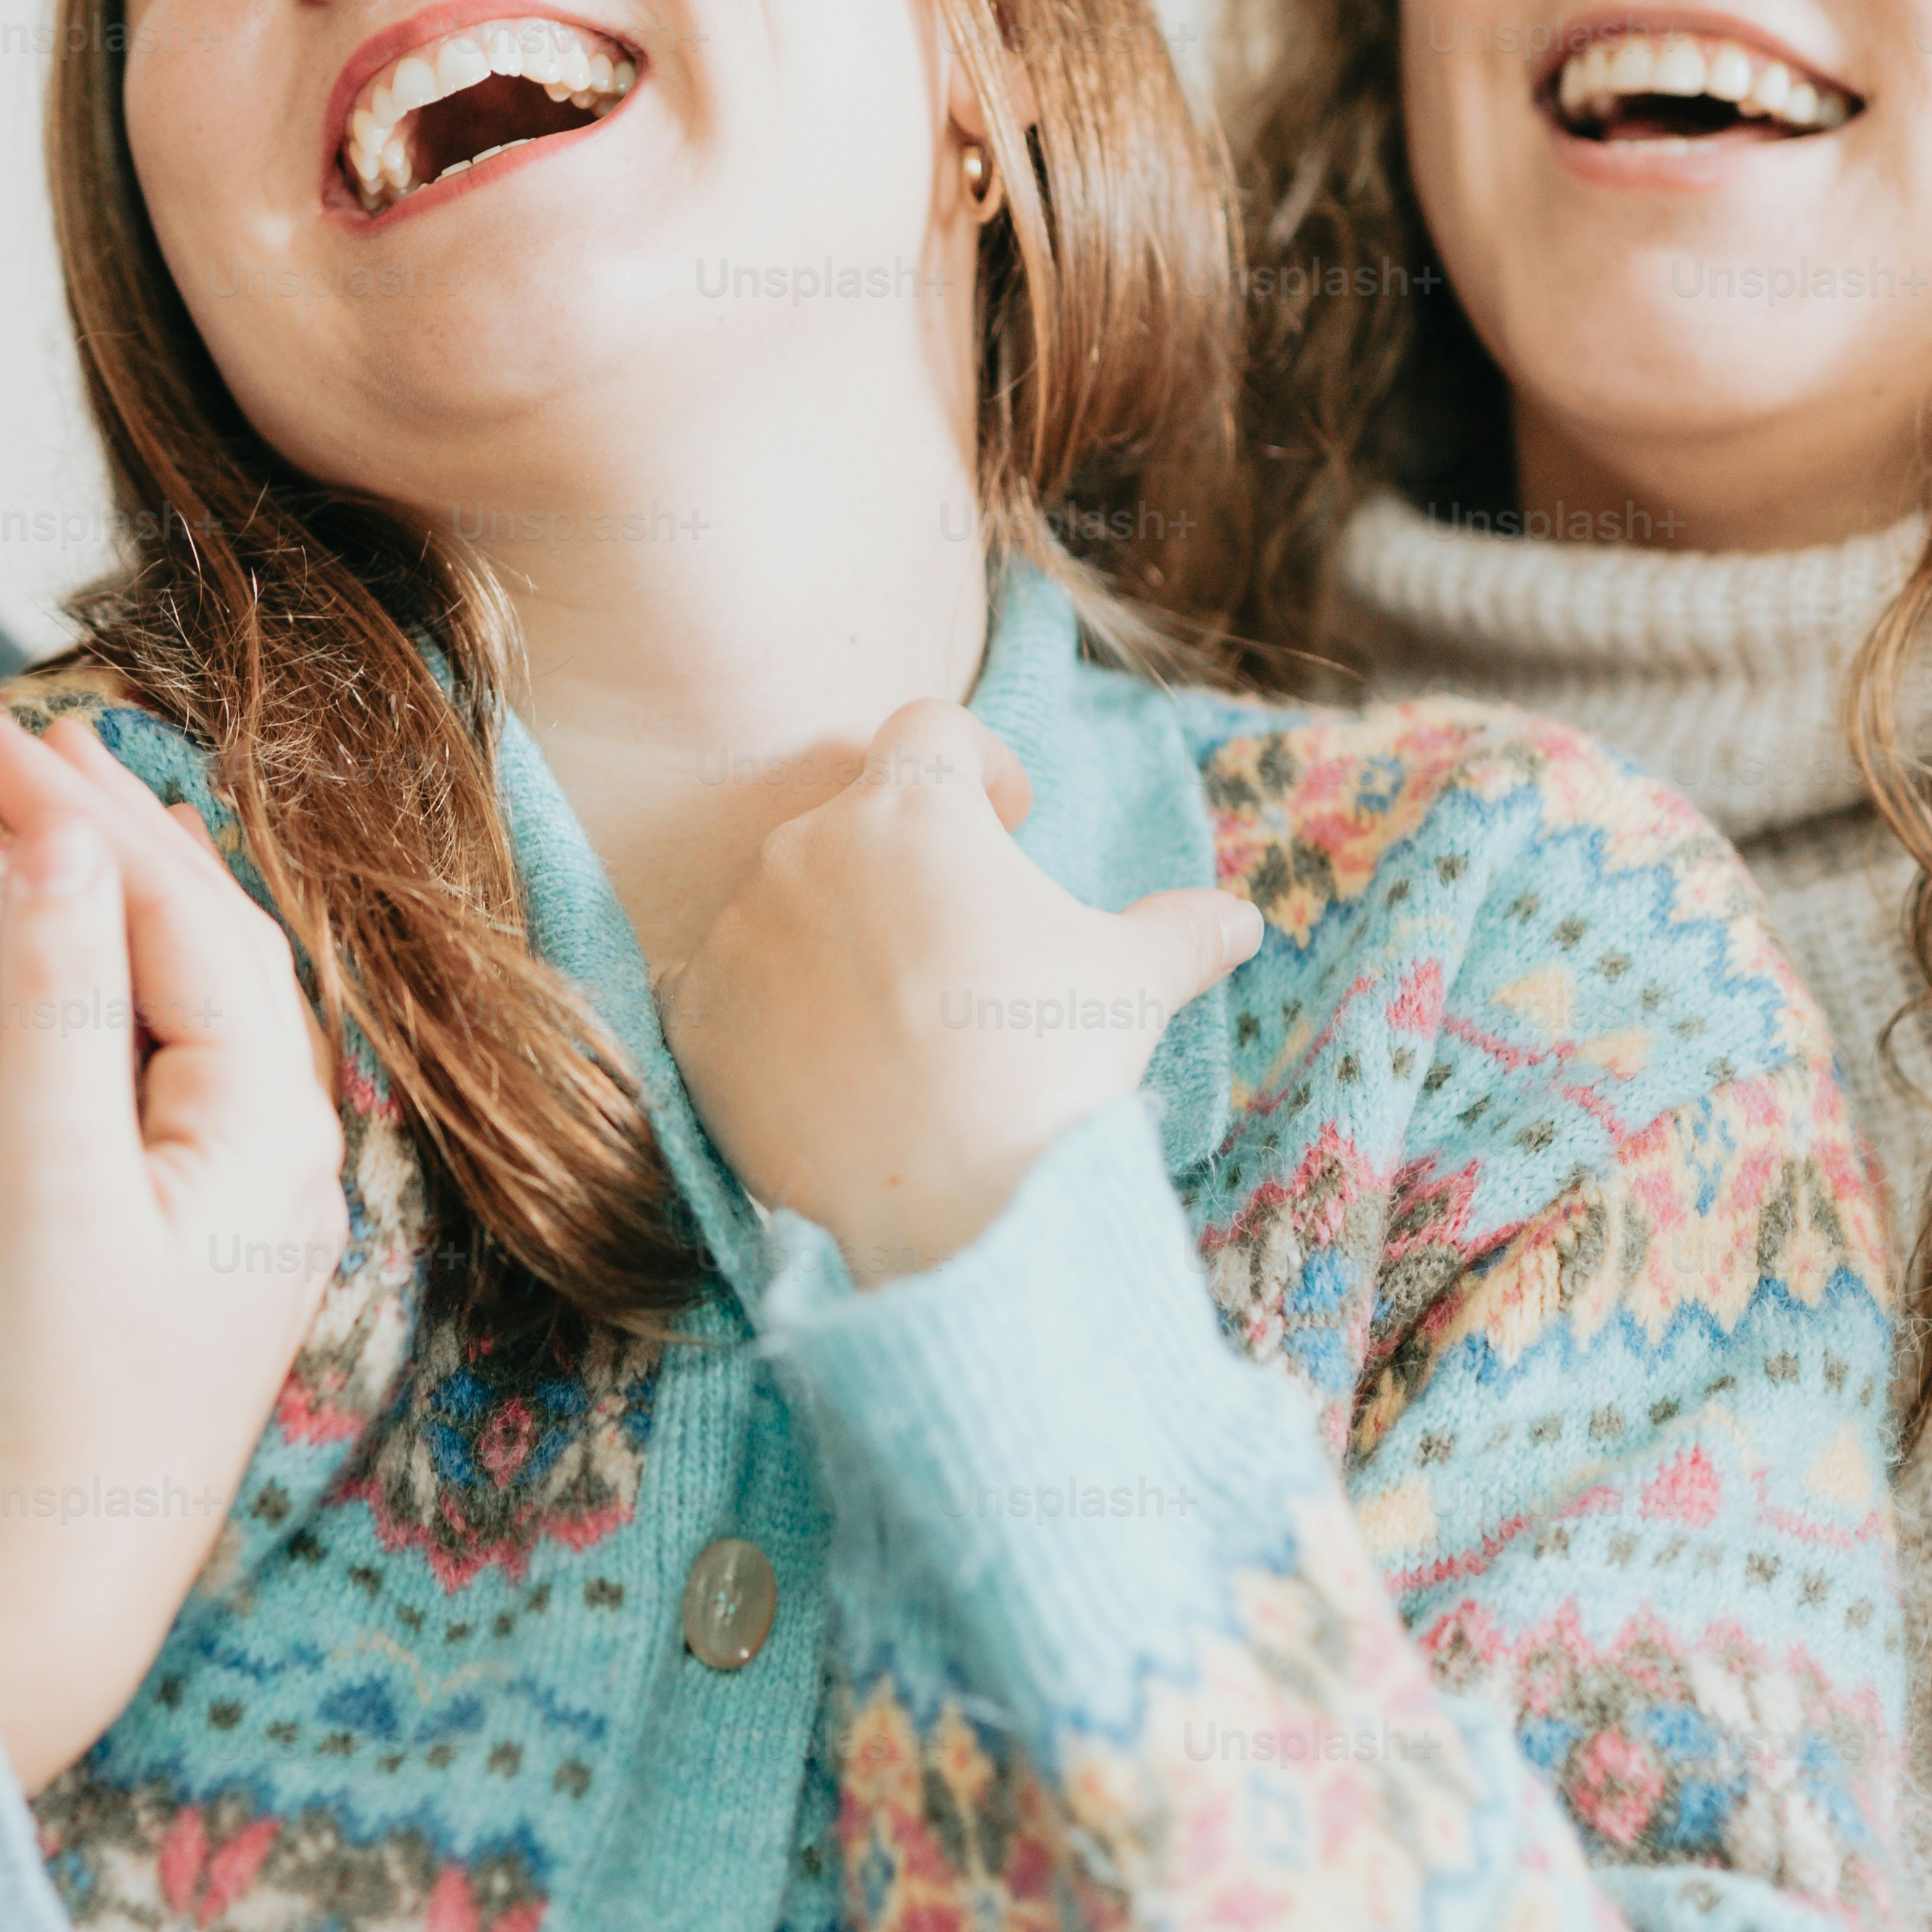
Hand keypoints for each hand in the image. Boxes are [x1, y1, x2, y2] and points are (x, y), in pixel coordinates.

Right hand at [0, 711, 347, 1791]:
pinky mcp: (184, 1251)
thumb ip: (61, 1001)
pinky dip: (117, 986)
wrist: (37, 1598)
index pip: (192, 918)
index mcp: (274, 1132)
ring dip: (123, 904)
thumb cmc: (42, 1403)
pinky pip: (169, 1069)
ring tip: (44, 818)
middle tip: (14, 744)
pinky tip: (70, 963)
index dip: (95, 813)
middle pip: (215, 948)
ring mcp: (241, 1210)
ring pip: (199, 1005)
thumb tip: (62, 836)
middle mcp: (285, 1161)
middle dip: (120, 837)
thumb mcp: (43, 1183)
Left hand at [662, 697, 1260, 1285]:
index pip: (929, 729)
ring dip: (833, 937)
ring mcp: (738, 929)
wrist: (945, 1202)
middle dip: (906, 865)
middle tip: (960, 942)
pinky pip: (721, 986)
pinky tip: (821, 1064)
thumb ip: (1180, 932)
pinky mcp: (693, 1015)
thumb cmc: (1047, 1065)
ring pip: (783, 902)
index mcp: (910, 808)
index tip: (1007, 819)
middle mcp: (804, 846)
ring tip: (897, 1019)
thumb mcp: (1132, 984)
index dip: (976, 761)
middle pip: (853, 821)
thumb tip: (1237, 920)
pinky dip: (764, 1011)